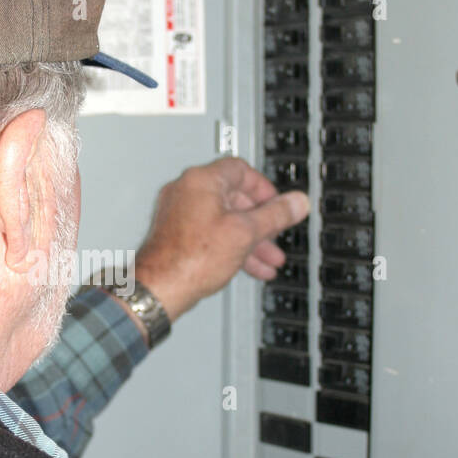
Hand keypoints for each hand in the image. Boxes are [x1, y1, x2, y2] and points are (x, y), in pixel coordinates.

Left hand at [131, 157, 308, 322]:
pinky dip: (229, 245)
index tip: (278, 203)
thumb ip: (276, 215)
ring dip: (248, 238)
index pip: (241, 169)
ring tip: (268, 258)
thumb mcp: (246, 233)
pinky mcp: (175, 234)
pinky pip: (210, 233)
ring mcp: (178, 213)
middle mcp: (186, 191)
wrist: (160, 288)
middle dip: (260, 221)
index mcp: (201, 180)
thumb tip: (297, 203)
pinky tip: (246, 265)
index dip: (264, 187)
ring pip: (223, 219)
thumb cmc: (191, 259)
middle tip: (275, 234)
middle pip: (233, 197)